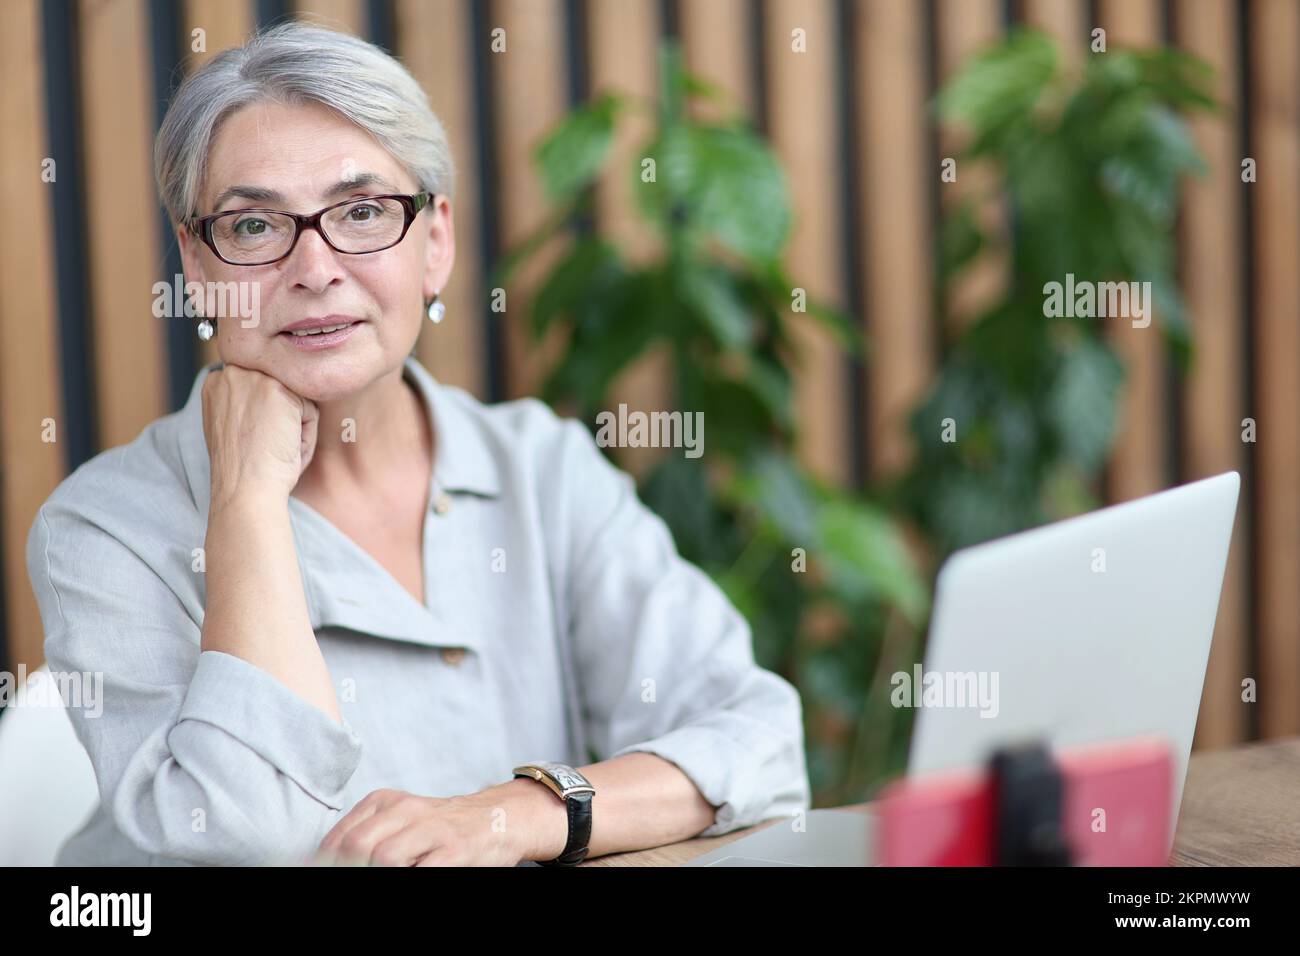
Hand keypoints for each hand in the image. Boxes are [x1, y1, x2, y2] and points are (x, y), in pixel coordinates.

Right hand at [201, 364, 318, 507]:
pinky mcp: (276, 390)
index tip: (257, 442)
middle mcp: (231, 373)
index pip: (262, 390)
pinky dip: (306, 436)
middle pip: (282, 393)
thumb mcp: (233, 425)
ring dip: (295, 429)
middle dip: (283, 422)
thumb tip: (276, 398)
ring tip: (275, 450)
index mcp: (217, 381)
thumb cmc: (243, 469)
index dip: (267, 419)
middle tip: (266, 448)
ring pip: (298, 401)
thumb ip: (246, 402)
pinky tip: (285, 449)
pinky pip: (310, 411)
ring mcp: (253, 379)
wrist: (245, 490)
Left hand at [317, 786, 547, 866]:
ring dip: (376, 873)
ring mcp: (432, 829)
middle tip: (350, 878)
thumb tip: (323, 861)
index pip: (339, 838)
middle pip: (356, 846)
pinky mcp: (456, 850)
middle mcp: (406, 810)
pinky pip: (422, 870)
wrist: (497, 819)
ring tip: (382, 876)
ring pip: (384, 857)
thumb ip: (366, 838)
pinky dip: (409, 876)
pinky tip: (412, 876)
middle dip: (347, 869)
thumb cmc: (439, 829)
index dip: (323, 863)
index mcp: (385, 802)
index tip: (320, 873)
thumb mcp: (400, 821)